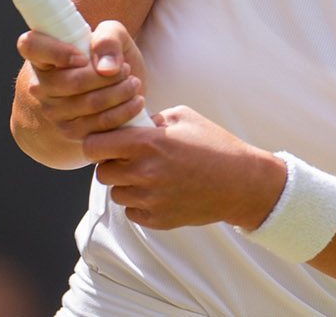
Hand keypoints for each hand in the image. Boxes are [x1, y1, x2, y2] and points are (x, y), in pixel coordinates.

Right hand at [16, 20, 148, 140]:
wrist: (114, 89)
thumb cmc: (108, 56)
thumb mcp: (113, 35)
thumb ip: (109, 39)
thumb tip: (107, 68)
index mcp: (42, 53)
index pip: (30, 45)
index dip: (56, 51)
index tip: (83, 57)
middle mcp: (41, 84)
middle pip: (74, 81)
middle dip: (110, 76)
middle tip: (126, 69)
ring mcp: (53, 111)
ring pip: (91, 103)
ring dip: (121, 92)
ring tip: (133, 83)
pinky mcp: (71, 132)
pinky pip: (100, 123)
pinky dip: (124, 111)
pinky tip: (135, 101)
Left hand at [83, 106, 287, 230]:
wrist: (242, 182)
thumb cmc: (214, 144)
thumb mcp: (183, 116)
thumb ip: (150, 119)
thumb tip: (128, 123)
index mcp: (147, 142)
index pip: (93, 146)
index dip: (96, 142)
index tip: (106, 141)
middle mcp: (144, 172)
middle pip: (102, 172)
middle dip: (112, 164)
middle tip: (131, 158)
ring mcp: (150, 199)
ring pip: (116, 193)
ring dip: (126, 184)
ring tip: (150, 175)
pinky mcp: (158, 219)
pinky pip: (131, 211)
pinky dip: (139, 203)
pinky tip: (159, 191)